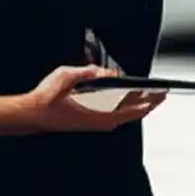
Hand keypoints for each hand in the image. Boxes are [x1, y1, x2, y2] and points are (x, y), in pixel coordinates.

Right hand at [22, 65, 165, 133]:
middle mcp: (100, 121)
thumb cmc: (46, 99)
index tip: (161, 93)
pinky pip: (114, 114)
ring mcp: (96, 122)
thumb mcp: (66, 76)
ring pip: (124, 114)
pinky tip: (127, 99)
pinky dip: (125, 106)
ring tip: (149, 95)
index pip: (132, 108)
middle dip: (148, 101)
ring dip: (137, 104)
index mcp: (99, 114)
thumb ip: (88, 73)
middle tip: (161, 93)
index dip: (149, 99)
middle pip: (131, 113)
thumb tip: (105, 73)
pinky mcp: (91, 120)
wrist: (32, 113)